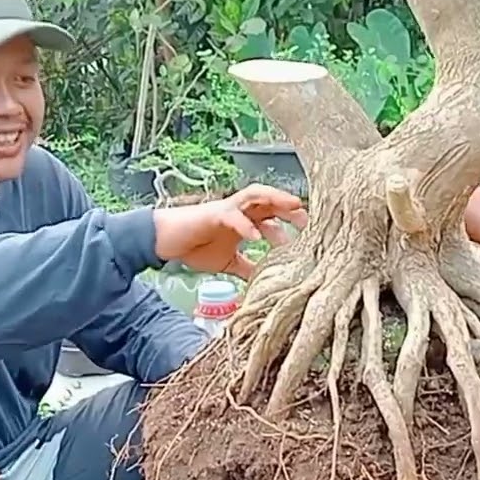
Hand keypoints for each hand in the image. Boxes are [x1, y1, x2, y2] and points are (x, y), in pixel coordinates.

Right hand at [152, 184, 306, 279]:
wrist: (167, 242)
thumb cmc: (196, 247)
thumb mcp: (229, 263)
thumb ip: (248, 268)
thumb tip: (266, 283)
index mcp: (247, 221)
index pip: (276, 216)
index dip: (294, 224)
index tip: (313, 237)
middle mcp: (241, 211)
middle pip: (273, 202)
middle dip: (293, 209)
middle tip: (311, 222)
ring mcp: (228, 209)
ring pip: (257, 195)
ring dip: (276, 199)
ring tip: (294, 207)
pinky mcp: (213, 213)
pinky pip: (232, 214)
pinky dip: (245, 224)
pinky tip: (256, 235)